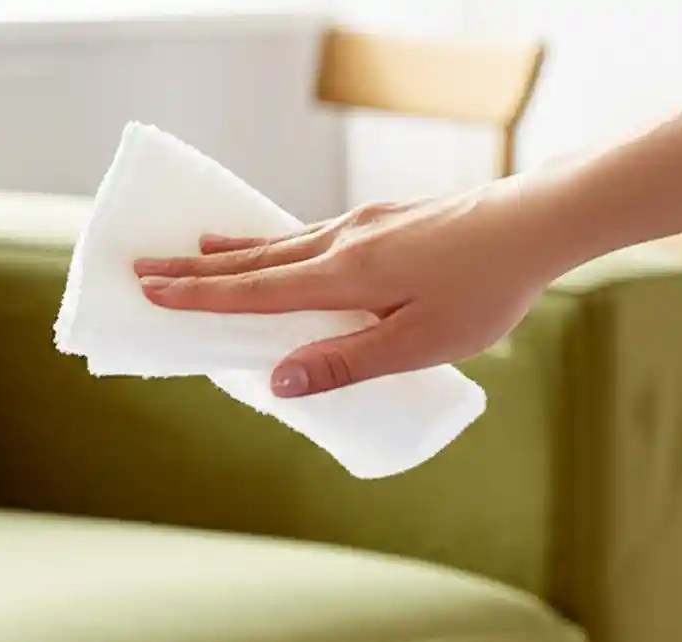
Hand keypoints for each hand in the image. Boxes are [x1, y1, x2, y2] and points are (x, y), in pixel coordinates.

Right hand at [133, 179, 559, 396]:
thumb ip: (344, 362)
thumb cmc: (483, 289)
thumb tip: (277, 382)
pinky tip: (282, 243)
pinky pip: (311, 231)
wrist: (535, 222)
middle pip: (253, 258)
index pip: (252, 290)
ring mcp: (363, 224)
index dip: (199, 295)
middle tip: (146, 265)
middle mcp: (342, 243)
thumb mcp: (416, 342)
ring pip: (281, 240)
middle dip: (197, 268)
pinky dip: (278, 240)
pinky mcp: (384, 218)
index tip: (150, 291)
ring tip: (197, 247)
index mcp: (342, 276)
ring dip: (234, 249)